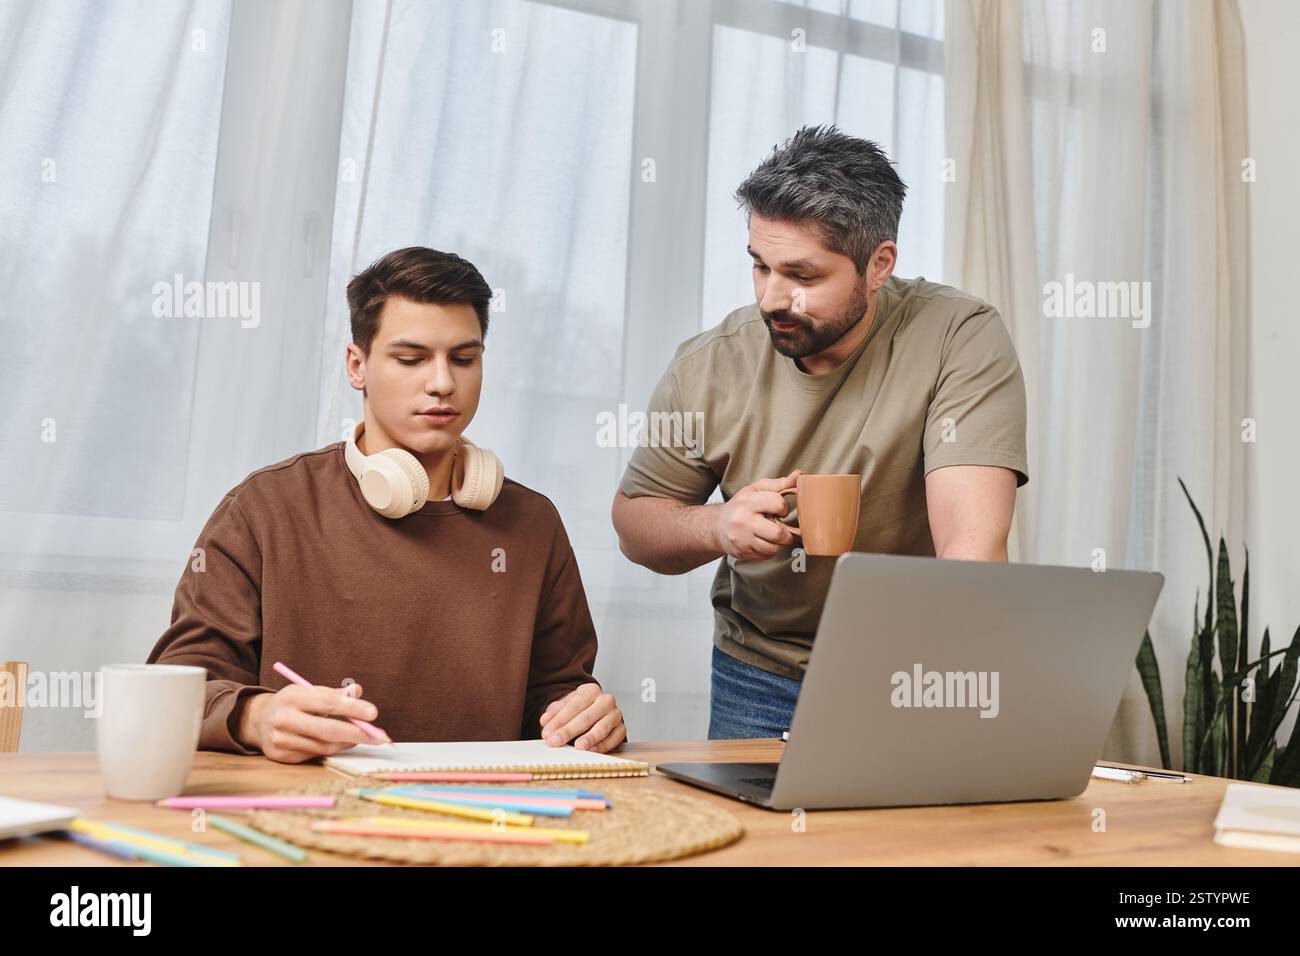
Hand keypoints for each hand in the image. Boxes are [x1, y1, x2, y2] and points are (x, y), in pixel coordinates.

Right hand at [238, 682, 387, 763]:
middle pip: (328, 730)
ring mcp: (281, 740)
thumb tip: (357, 691)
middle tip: (380, 736)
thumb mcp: (310, 691)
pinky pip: (315, 755)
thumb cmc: (293, 703)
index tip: (373, 713)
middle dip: (358, 733)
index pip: (327, 703)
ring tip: (363, 736)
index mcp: (292, 697)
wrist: (258, 720)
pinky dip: (332, 749)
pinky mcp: (282, 756)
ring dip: (347, 742)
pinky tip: (340, 743)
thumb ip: (334, 693)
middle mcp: (283, 719)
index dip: (352, 708)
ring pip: (324, 746)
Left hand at [538, 684, 625, 752]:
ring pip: (602, 727)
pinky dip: (602, 745)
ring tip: (578, 746)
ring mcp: (615, 714)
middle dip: (569, 731)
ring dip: (589, 738)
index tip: (547, 733)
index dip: (559, 720)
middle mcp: (606, 700)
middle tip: (555, 742)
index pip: (573, 706)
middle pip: (586, 717)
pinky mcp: (621, 729)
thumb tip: (545, 721)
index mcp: (591, 690)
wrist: (597, 711)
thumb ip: (554, 712)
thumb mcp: (564, 706)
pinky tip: (591, 750)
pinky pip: (613, 738)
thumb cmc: (579, 710)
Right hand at [713, 469, 800, 559]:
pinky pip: (766, 556)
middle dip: (786, 533)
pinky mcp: (742, 552)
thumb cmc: (740, 506)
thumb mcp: (756, 490)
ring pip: (773, 548)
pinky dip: (770, 551)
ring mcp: (741, 539)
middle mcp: (742, 521)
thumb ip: (779, 484)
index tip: (780, 510)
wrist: (717, 526)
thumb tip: (798, 475)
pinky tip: (764, 542)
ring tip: (773, 536)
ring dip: (779, 544)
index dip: (784, 508)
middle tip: (783, 529)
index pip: (778, 504)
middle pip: (778, 533)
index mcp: (747, 501)